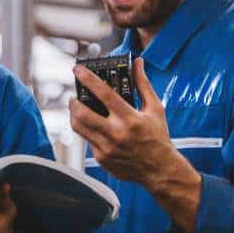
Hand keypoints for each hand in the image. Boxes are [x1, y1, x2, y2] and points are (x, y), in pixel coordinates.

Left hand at [69, 57, 178, 186]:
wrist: (159, 169)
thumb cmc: (158, 137)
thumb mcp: (155, 108)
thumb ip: (143, 84)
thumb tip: (138, 63)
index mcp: (130, 119)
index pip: (104, 94)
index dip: (88, 79)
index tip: (78, 70)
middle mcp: (116, 134)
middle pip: (82, 113)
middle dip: (74, 101)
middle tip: (74, 96)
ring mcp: (107, 148)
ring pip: (79, 127)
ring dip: (74, 115)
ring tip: (78, 109)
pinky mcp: (102, 158)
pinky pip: (87, 140)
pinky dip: (87, 130)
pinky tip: (93, 126)